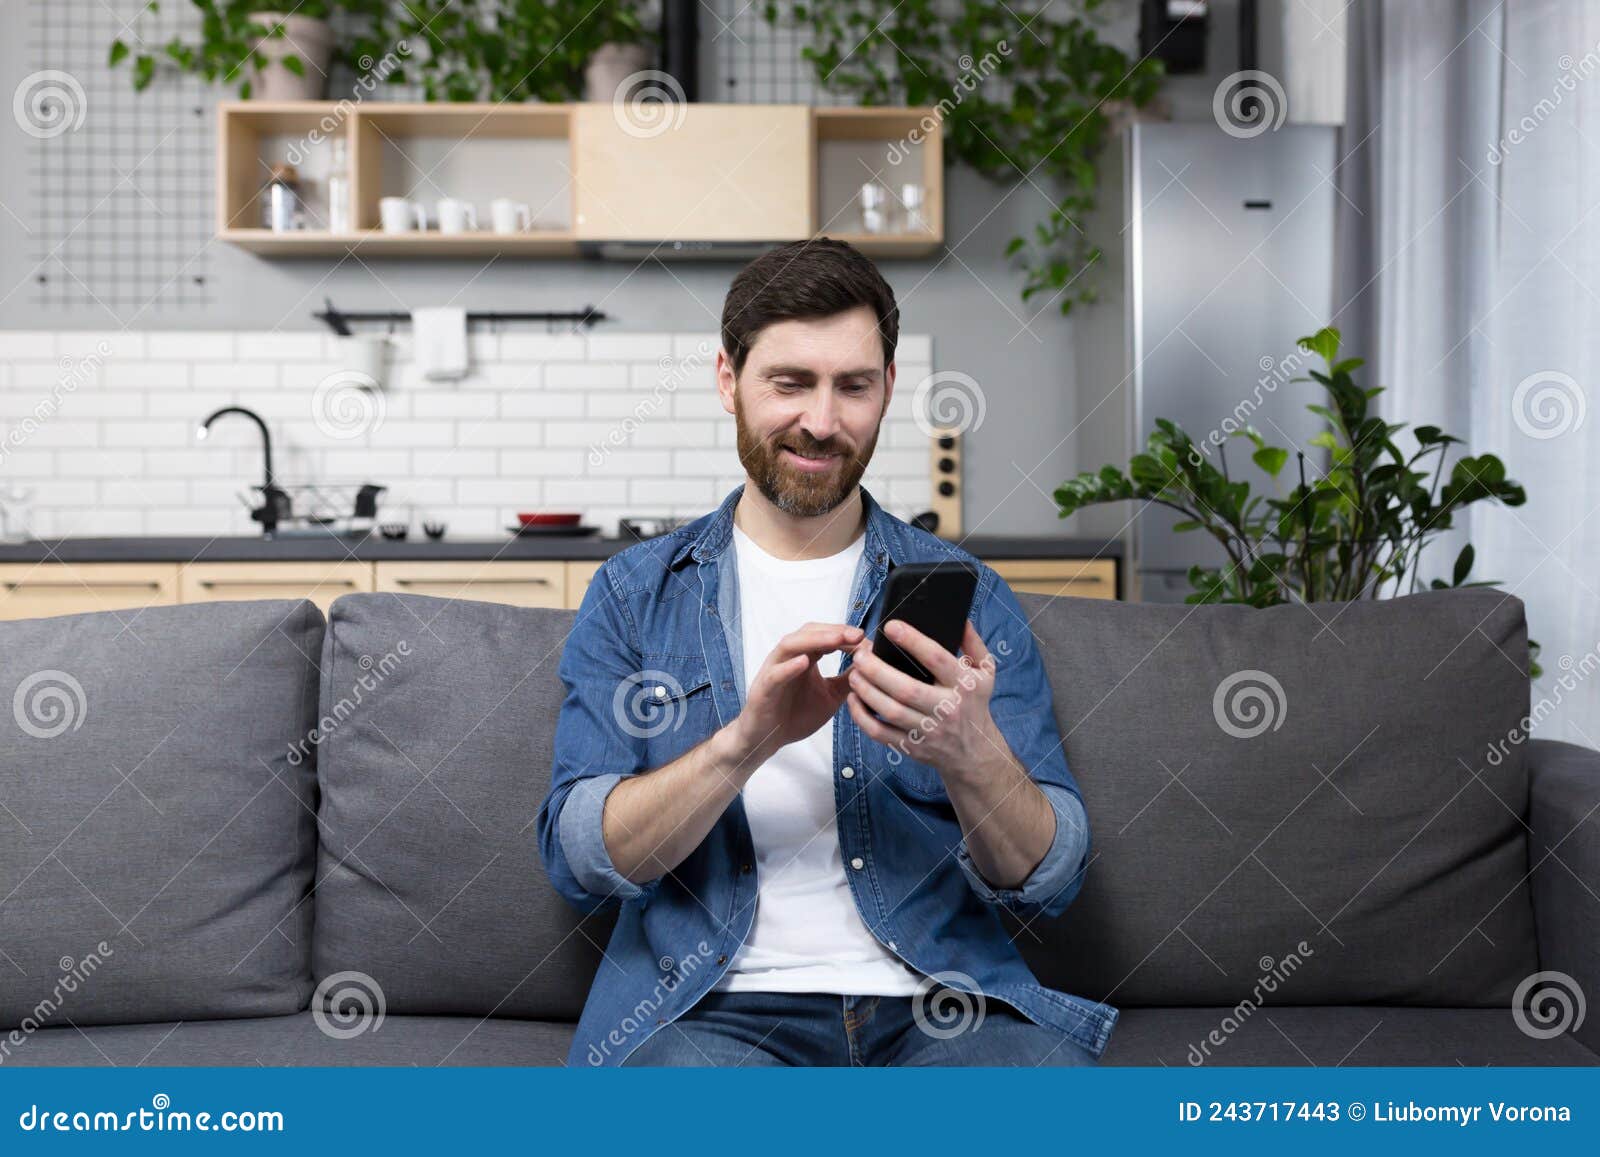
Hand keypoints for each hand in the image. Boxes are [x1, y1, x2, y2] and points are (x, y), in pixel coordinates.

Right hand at [729, 622, 861, 766]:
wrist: (768, 739)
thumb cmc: (796, 715)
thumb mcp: (831, 696)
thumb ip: (848, 680)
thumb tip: (872, 665)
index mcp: (805, 657)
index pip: (825, 635)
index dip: (845, 634)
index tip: (866, 638)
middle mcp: (789, 658)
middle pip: (809, 633)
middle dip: (834, 631)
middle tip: (857, 635)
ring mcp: (774, 670)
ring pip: (791, 645)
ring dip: (814, 640)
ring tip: (837, 640)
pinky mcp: (764, 688)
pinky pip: (775, 674)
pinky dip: (789, 667)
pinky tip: (804, 663)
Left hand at [845, 617, 1000, 781]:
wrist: (974, 752)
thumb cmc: (975, 704)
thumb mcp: (985, 672)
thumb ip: (973, 643)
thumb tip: (961, 618)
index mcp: (963, 685)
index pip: (936, 659)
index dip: (913, 641)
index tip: (891, 626)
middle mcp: (946, 708)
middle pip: (907, 689)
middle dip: (878, 670)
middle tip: (860, 655)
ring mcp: (928, 730)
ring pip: (892, 711)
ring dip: (868, 691)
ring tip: (854, 674)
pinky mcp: (913, 747)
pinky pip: (882, 733)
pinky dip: (863, 718)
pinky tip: (854, 700)